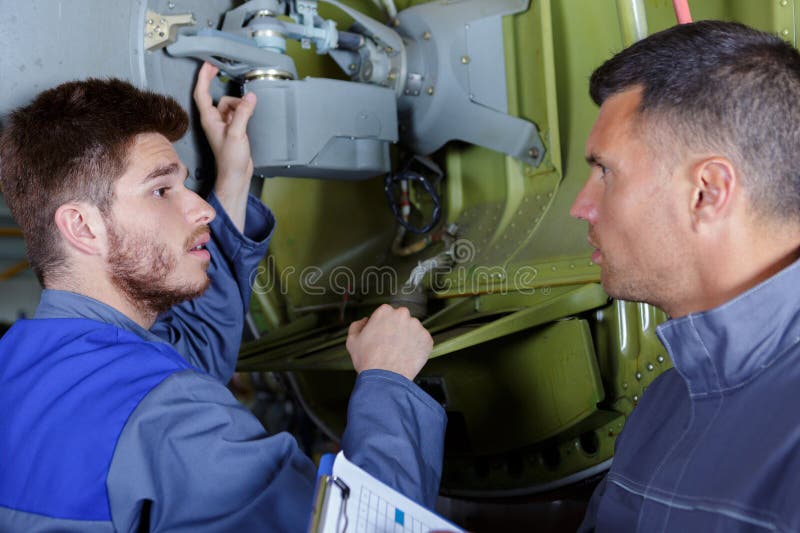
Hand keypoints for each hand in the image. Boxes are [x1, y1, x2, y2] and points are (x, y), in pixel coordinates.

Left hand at [193, 62, 256, 231]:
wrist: (236, 175)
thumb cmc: (230, 159)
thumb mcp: (237, 133)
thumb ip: (243, 113)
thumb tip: (250, 97)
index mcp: (209, 119)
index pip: (202, 93)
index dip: (204, 77)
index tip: (208, 64)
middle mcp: (214, 120)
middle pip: (218, 97)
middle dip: (223, 89)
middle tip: (221, 70)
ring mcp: (223, 125)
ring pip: (231, 105)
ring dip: (240, 105)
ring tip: (247, 114)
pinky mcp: (233, 130)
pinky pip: (237, 113)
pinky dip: (243, 111)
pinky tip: (249, 117)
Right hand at [346, 304, 433, 380]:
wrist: (385, 378)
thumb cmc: (369, 360)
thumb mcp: (352, 340)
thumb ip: (357, 326)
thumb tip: (364, 321)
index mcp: (384, 311)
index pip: (385, 313)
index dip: (383, 325)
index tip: (382, 335)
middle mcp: (402, 315)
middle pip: (400, 319)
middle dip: (397, 329)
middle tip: (391, 344)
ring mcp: (417, 327)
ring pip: (413, 329)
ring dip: (408, 337)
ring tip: (399, 352)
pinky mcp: (427, 339)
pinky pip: (422, 341)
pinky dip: (417, 347)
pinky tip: (407, 356)